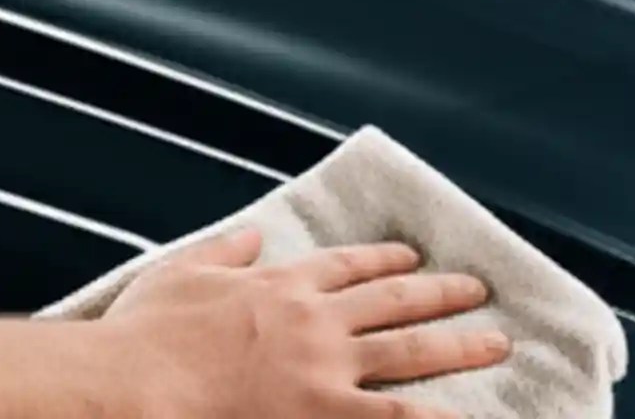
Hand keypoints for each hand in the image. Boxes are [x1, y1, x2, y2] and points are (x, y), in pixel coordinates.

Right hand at [98, 228, 508, 418]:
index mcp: (279, 284)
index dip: (384, 259)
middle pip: (394, 301)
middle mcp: (314, 319)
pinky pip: (397, 415)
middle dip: (441, 294)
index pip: (346, 266)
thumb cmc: (145, 334)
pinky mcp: (326, 413)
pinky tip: (468, 414)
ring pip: (409, 350)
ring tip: (497, 342)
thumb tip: (251, 232)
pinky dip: (435, 414)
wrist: (137, 383)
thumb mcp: (178, 273)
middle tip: (478, 290)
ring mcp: (325, 368)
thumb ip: (222, 250)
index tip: (411, 256)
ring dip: (458, 345)